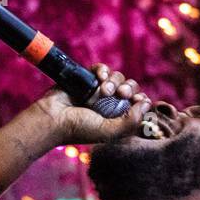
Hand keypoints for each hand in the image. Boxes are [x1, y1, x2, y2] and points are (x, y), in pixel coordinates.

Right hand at [28, 63, 149, 145]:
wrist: (53, 118)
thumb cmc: (78, 129)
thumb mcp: (110, 132)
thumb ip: (132, 121)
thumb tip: (146, 103)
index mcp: (117, 117)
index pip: (138, 104)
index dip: (141, 100)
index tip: (138, 100)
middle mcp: (109, 103)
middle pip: (130, 87)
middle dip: (129, 88)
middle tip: (121, 94)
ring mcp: (98, 90)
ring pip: (117, 76)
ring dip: (113, 81)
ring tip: (103, 90)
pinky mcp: (86, 79)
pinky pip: (101, 68)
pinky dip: (103, 70)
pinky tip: (99, 77)